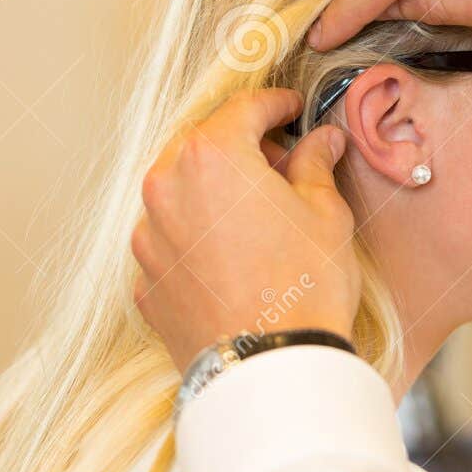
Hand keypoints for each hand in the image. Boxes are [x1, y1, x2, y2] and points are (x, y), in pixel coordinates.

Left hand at [132, 89, 361, 371]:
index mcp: (212, 157)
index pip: (243, 109)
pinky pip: (171, 238)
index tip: (292, 108)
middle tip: (281, 160)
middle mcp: (166, 188)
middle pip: (202, 145)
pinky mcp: (146, 279)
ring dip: (214, 190)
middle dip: (240, 145)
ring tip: (256, 211)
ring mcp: (149, 236)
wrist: (270, 367)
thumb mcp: (325, 214)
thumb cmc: (303, 285)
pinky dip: (198, 234)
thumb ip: (314, 166)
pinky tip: (234, 253)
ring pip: (179, 191)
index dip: (274, 104)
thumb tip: (321, 143)